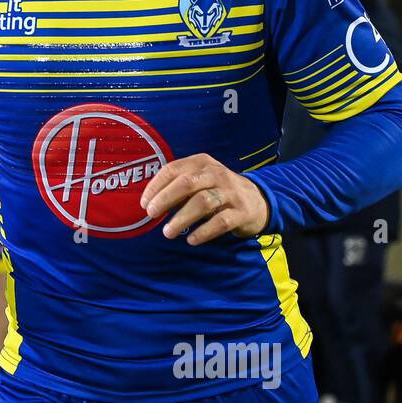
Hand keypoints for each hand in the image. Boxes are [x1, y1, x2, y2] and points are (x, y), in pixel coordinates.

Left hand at [139, 153, 269, 244]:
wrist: (257, 200)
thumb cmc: (217, 190)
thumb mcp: (199, 180)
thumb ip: (177, 187)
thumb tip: (149, 203)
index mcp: (201, 163)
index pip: (173, 169)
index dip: (156, 186)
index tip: (144, 203)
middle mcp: (216, 174)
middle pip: (187, 183)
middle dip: (165, 198)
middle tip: (151, 214)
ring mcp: (230, 192)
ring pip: (203, 202)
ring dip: (182, 218)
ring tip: (167, 232)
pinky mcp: (241, 212)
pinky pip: (221, 221)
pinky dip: (204, 231)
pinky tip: (191, 239)